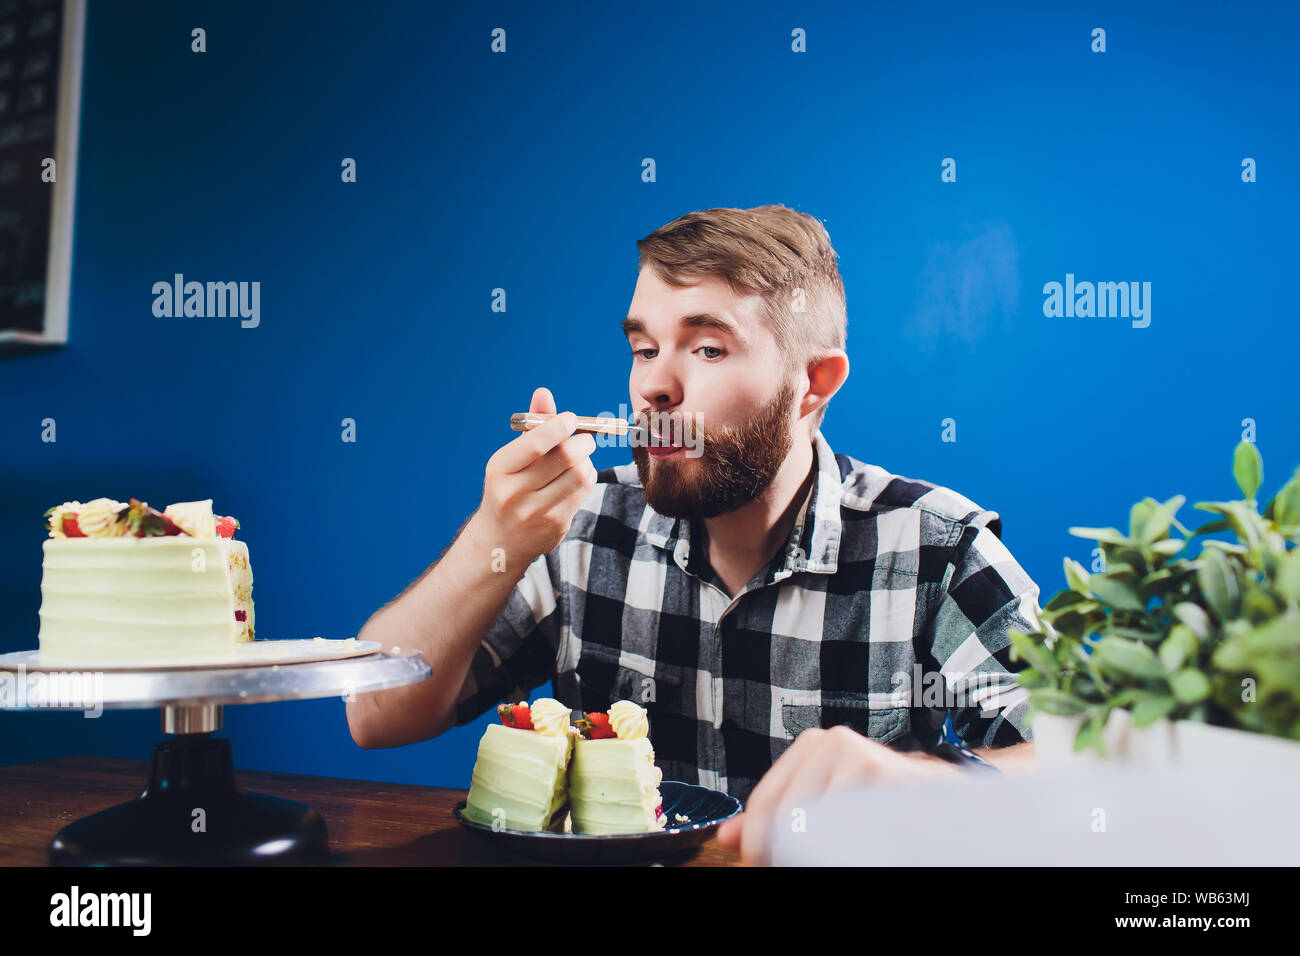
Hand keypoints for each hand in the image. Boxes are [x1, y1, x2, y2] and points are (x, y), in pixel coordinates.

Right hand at [474, 387, 598, 560]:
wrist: (501, 539)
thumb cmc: (510, 486)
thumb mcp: (512, 458)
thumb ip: (532, 427)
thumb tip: (544, 393)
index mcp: (500, 468)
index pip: (535, 443)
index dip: (559, 427)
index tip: (572, 419)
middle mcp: (514, 492)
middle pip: (564, 457)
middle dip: (582, 441)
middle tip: (585, 437)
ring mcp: (535, 512)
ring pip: (579, 475)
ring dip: (587, 461)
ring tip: (580, 458)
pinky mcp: (555, 525)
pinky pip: (583, 492)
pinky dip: (587, 477)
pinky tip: (578, 475)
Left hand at [714, 725, 958, 865]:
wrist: (946, 796)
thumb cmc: (877, 800)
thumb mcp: (822, 799)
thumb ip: (775, 816)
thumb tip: (727, 836)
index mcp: (811, 746)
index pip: (765, 804)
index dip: (761, 844)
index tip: (762, 863)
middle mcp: (833, 743)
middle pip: (789, 819)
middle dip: (792, 853)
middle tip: (806, 860)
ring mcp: (862, 757)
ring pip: (818, 829)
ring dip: (824, 852)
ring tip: (840, 850)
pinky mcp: (887, 778)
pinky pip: (851, 833)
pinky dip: (852, 849)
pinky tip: (862, 848)